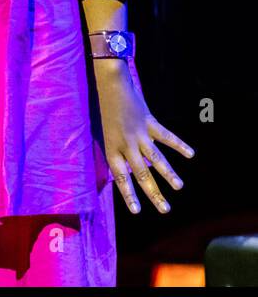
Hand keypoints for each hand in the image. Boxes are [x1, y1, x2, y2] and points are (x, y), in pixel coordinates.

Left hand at [93, 59, 194, 214]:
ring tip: (179, 187)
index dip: (128, 194)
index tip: (137, 211)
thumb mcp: (106, 133)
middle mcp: (125, 144)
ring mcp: (138, 133)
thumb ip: (118, 152)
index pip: (120, 177)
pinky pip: (166, 136)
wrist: (110, 85)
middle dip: (154, 193)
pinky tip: (190, 155)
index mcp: (111, 148)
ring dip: (168, 174)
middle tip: (165, 209)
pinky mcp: (149, 122)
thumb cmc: (106, 110)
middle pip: (141, 173)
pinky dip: (179, 145)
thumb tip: (129, 172)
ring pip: (156, 158)